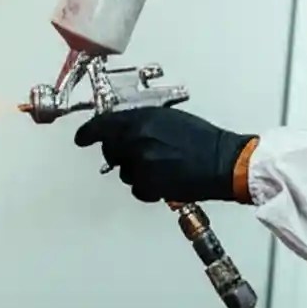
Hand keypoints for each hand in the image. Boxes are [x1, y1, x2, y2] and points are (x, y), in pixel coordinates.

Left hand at [74, 107, 255, 202]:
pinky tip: (165, 178)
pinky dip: (148, 187)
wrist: (224, 161)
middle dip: (120, 153)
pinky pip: (137, 189)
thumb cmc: (203, 138)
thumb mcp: (170, 118)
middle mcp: (137, 140)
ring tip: (162, 165)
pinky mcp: (150, 186)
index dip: (88, 133)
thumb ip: (143, 121)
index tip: (82, 139)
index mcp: (142, 119)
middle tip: (139, 154)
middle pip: (111, 151)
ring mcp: (142, 165)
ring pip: (124, 172)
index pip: (102, 125)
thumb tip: (125, 127)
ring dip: (137, 171)